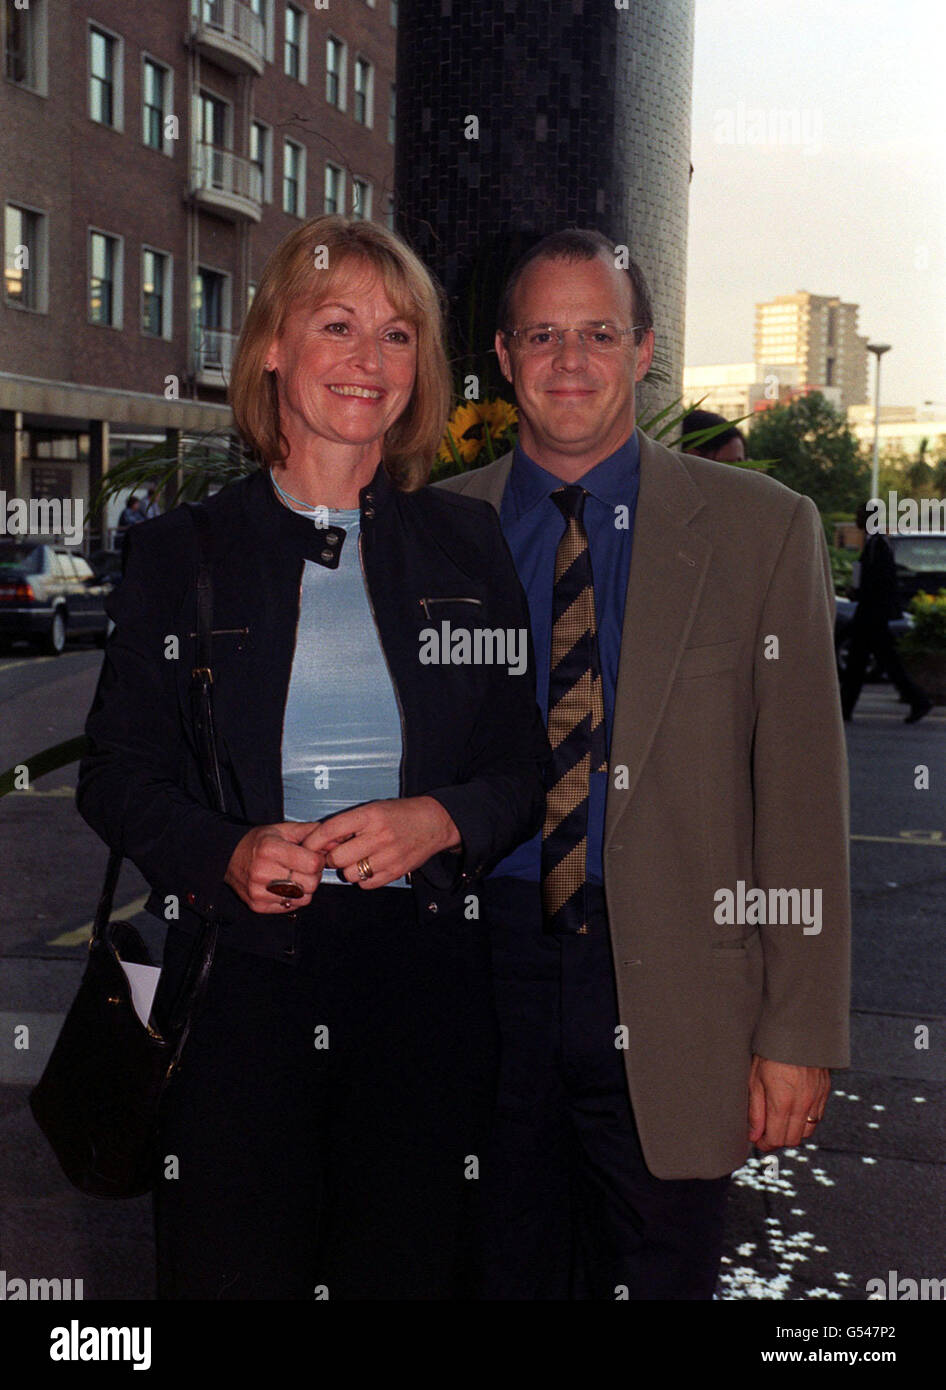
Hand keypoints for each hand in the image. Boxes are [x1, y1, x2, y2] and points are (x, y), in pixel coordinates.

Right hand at [224, 822, 325, 913]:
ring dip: (304, 888)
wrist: (228, 857)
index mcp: (270, 849)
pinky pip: (291, 906)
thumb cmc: (258, 843)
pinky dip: (293, 898)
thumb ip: (310, 832)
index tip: (313, 857)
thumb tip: (335, 841)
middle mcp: (262, 871)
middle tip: (304, 868)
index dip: (318, 860)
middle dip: (313, 876)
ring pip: (303, 898)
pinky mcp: (258, 905)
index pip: (313, 864)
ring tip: (294, 877)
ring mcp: (259, 891)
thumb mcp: (282, 830)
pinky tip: (284, 886)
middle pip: (310, 883)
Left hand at [300, 796, 461, 888]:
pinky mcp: (396, 871)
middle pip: (337, 858)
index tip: (307, 846)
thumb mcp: (373, 810)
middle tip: (338, 853)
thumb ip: (348, 825)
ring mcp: (389, 855)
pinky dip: (363, 879)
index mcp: (370, 815)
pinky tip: (369, 867)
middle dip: (332, 858)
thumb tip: (321, 844)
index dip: (314, 841)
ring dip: (348, 869)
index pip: (331, 830)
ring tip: (357, 860)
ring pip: (350, 874)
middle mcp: (379, 835)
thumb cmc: (399, 814)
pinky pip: (366, 884)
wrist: (434, 822)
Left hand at [748, 1055, 830, 1151]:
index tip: (757, 1140)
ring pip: (806, 1131)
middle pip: (792, 1139)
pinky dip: (805, 1120)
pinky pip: (817, 1117)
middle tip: (765, 1132)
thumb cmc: (770, 1052)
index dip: (765, 1143)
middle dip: (777, 1140)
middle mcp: (802, 1104)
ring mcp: (816, 1099)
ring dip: (792, 1131)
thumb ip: (755, 1111)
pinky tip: (793, 1110)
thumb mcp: (754, 1080)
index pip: (776, 1139)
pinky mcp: (824, 1092)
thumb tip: (754, 1135)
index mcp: (782, 1103)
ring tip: (779, 1120)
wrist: (796, 1030)